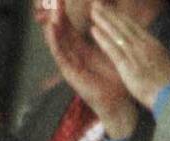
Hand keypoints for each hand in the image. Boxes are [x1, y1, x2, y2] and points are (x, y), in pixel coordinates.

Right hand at [43, 0, 136, 137]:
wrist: (118, 102)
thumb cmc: (114, 79)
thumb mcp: (108, 50)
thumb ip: (103, 33)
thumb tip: (102, 9)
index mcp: (80, 49)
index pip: (68, 26)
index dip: (64, 11)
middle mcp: (72, 56)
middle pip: (59, 31)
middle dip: (56, 14)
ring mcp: (69, 65)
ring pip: (56, 41)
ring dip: (53, 25)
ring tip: (52, 9)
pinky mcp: (70, 74)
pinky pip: (60, 55)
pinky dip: (55, 41)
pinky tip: (52, 29)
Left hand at [91, 3, 169, 109]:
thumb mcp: (166, 65)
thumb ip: (156, 58)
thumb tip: (154, 56)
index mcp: (153, 44)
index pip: (134, 27)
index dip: (121, 18)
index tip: (112, 12)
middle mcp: (143, 45)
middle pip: (123, 26)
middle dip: (110, 14)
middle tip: (98, 5)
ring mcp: (135, 54)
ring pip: (116, 33)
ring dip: (104, 21)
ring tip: (94, 12)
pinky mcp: (127, 66)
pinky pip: (112, 49)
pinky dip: (103, 39)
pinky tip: (94, 30)